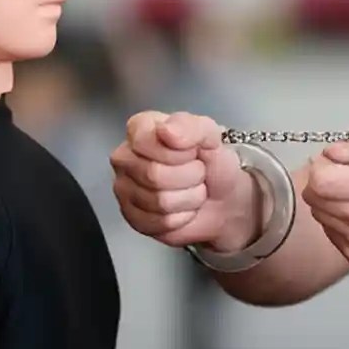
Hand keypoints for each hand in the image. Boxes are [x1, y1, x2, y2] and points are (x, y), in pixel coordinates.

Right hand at [110, 111, 259, 251]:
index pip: (145, 141)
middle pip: (153, 174)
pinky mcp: (132, 218)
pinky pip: (159, 222)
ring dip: (189, 198)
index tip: (193, 151)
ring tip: (192, 188)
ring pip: (159, 201)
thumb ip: (190, 126)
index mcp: (140, 129)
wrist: (224, 198)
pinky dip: (182, 217)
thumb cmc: (213, 163)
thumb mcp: (211, 135)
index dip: (178, 151)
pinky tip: (183, 207)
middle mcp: (125, 157)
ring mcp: (124, 189)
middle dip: (189, 176)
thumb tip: (165, 130)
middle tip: (197, 172)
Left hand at [302, 139, 348, 275]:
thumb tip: (328, 155)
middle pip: (313, 197)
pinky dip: (336, 221)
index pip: (321, 179)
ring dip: (327, 202)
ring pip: (318, 214)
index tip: (331, 163)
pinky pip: (329, 232)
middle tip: (338, 177)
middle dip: (321, 182)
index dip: (321, 166)